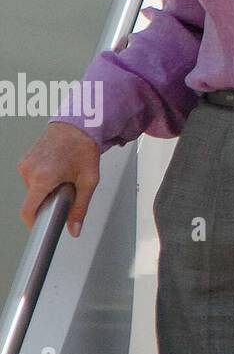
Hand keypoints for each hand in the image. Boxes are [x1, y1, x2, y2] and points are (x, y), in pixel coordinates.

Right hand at [18, 122, 99, 236]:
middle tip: (65, 188)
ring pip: (32, 188)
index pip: (28, 210)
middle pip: (33, 199)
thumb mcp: (88, 181)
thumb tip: (74, 229)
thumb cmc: (84, 147)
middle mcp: (30, 171)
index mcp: (43, 177)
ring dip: (45, 188)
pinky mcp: (24, 159)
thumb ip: (80, 208)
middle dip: (48, 199)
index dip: (33, 222)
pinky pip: (30, 177)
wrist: (79, 124)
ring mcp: (25, 164)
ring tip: (62, 174)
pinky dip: (42, 178)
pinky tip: (55, 168)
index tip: (40, 227)